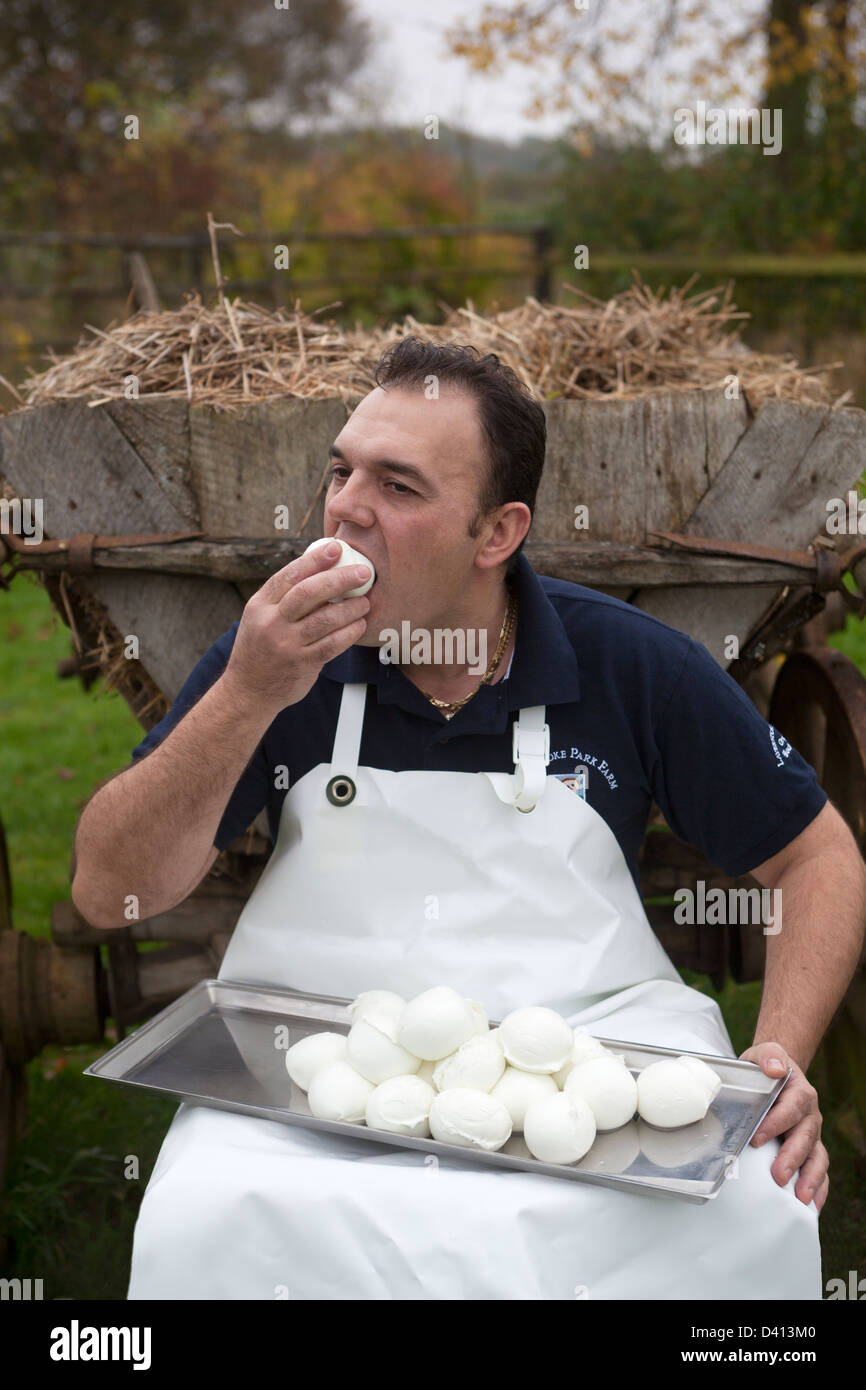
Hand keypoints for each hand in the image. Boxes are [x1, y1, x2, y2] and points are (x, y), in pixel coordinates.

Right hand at [223, 542, 371, 716]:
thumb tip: (323, 573)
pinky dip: (349, 633)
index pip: (288, 576)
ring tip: (365, 602)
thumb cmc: (260, 650)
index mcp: (259, 605)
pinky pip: (331, 644)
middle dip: (339, 579)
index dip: (314, 560)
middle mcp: (271, 623)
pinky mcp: (301, 664)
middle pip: (308, 593)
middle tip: (363, 573)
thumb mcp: (260, 619)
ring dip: (350, 608)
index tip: (335, 548)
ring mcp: (285, 645)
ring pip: (324, 619)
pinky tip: (359, 625)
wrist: (248, 692)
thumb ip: (284, 599)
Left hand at [738, 1041, 828, 1211]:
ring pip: (817, 1157)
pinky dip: (819, 1188)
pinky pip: (819, 1170)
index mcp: (799, 1092)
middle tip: (777, 1176)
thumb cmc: (765, 1067)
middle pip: (805, 1138)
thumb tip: (775, 1068)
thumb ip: (768, 1056)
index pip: (790, 1109)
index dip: (775, 1123)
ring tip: (801, 1198)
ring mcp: (812, 1134)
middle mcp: (810, 1115)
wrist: (777, 1074)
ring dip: (810, 1178)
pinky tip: (812, 1205)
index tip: (756, 1138)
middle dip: (792, 1158)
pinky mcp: (810, 1149)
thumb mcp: (763, 1053)